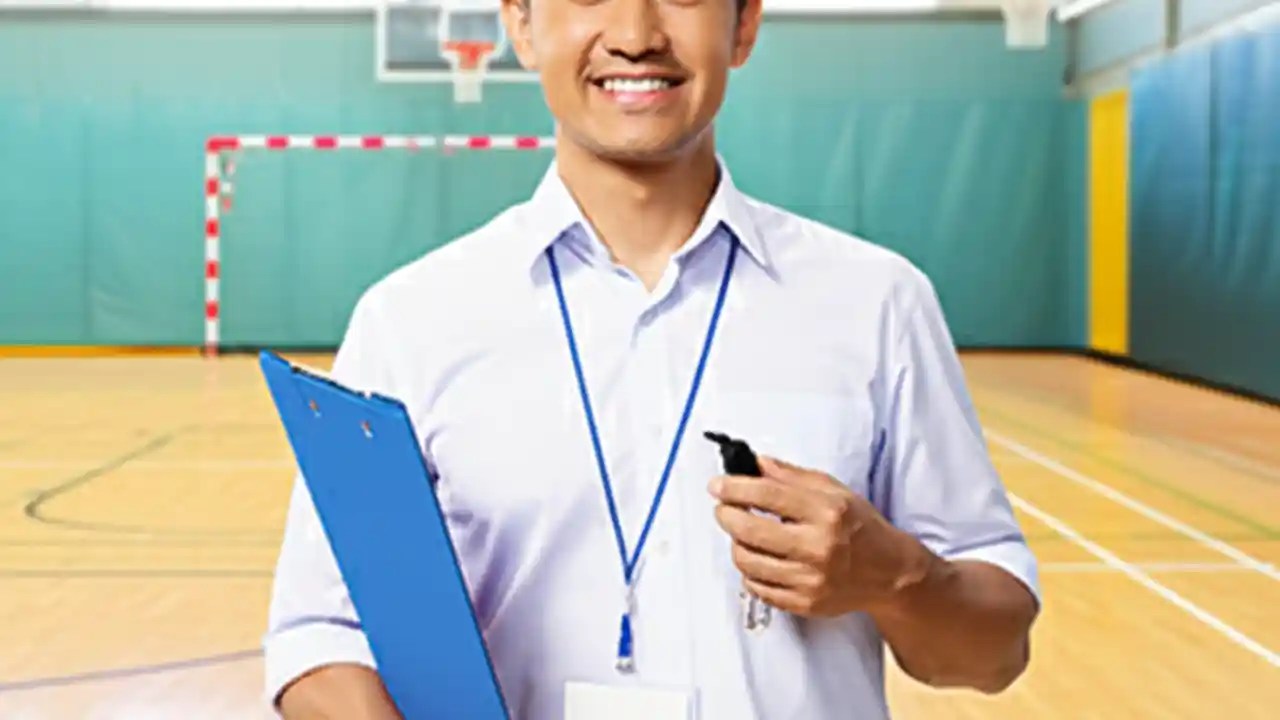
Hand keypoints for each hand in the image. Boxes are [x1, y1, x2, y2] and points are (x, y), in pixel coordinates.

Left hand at [709, 456, 932, 617]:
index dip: (735, 488)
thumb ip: (792, 476)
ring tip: (742, 534)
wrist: (889, 572)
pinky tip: (758, 559)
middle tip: (723, 509)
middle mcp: (819, 547)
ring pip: (749, 562)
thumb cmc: (860, 526)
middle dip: (727, 515)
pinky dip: (750, 572)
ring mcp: (811, 579)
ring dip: (736, 544)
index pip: (768, 495)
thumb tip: (756, 464)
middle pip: (751, 530)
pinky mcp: (805, 603)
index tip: (717, 485)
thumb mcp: (834, 491)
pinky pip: (759, 588)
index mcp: (826, 513)